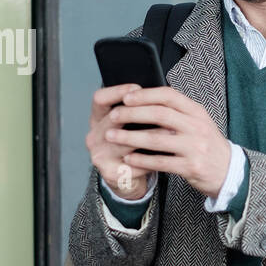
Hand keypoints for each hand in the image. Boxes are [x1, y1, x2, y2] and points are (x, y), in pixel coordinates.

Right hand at [86, 83, 159, 197]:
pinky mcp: (111, 173)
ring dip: (152, 136)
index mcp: (98, 120)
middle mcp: (94, 136)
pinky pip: (135, 164)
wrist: (126, 178)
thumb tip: (160, 92)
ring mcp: (100, 155)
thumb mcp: (130, 126)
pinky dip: (152, 159)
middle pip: (113, 119)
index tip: (137, 87)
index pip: (99, 99)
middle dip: (140, 113)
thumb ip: (138, 111)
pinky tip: (167, 155)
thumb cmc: (132, 147)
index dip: (117, 91)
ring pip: (127, 143)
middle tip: (163, 110)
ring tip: (171, 132)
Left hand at [103, 86, 232, 200]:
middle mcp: (197, 127)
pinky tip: (128, 159)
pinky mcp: (191, 167)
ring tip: (112, 136)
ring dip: (130, 137)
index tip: (126, 97)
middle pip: (159, 115)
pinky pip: (161, 162)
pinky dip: (142, 160)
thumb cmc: (207, 145)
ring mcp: (195, 147)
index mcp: (197, 112)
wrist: (229, 171)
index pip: (169, 96)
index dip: (145, 95)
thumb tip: (145, 99)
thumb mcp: (199, 122)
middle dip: (132, 114)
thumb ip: (178, 112)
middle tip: (113, 116)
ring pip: (156, 139)